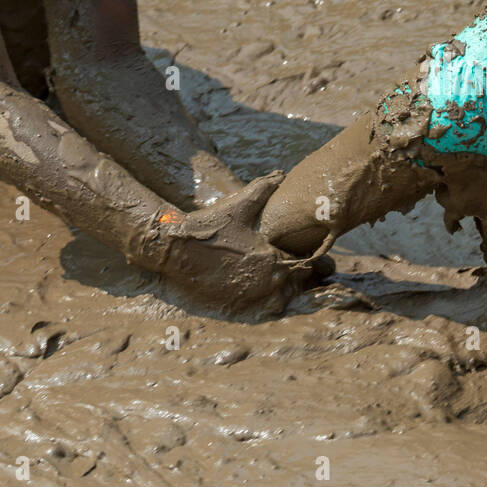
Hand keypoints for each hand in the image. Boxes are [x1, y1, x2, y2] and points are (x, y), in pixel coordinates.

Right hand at [134, 172, 330, 316]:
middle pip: (301, 287)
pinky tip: (260, 289)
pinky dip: (267, 302)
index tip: (305, 253)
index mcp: (275, 260)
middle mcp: (268, 284)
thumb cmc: (210, 225)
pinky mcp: (236, 310)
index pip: (309, 265)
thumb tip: (281, 174)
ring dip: (286, 291)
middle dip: (301, 277)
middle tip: (293, 266)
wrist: (175, 249)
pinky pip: (265, 312)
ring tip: (277, 277)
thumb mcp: (240, 205)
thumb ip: (264, 189)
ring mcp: (253, 300)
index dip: (310, 259)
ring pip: (285, 301)